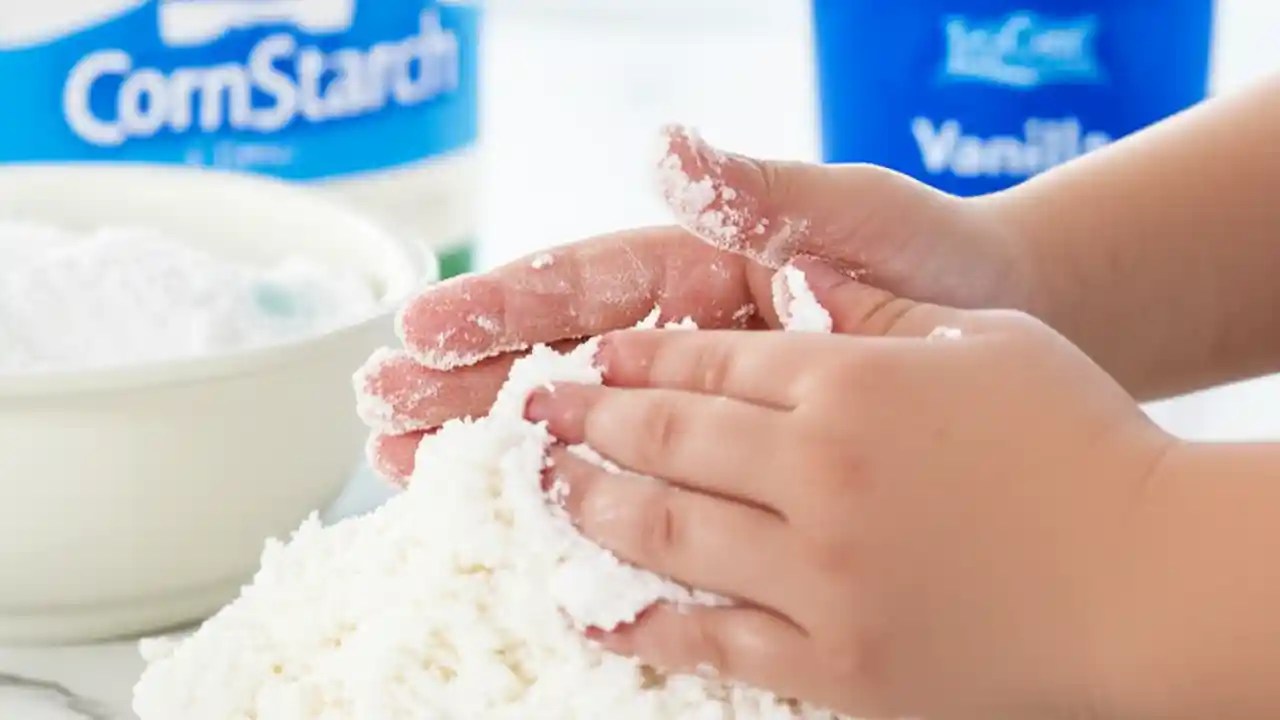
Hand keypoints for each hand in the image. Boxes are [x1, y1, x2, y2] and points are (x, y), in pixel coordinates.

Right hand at [356, 126, 1034, 483]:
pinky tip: (524, 523)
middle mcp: (685, 338)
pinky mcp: (733, 468)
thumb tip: (666, 147)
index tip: (419, 329)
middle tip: (380, 413)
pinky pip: (646, 485)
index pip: (580, 286)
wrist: (1011, 343)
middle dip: (465, 385)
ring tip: (406, 470)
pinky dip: (582, 504)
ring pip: (580, 426)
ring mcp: (703, 406)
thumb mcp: (860, 220)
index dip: (498, 308)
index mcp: (700, 272)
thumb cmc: (935, 268)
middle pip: (554, 359)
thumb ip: (765, 195)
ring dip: (492, 444)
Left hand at [524, 258, 1174, 719]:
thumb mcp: (981, 341)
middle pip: (671, 442)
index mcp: (854, 385)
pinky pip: (716, 643)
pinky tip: (596, 604)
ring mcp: (822, 576)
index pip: (713, 364)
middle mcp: (819, 475)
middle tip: (540, 418)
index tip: (593, 363)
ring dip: (595, 506)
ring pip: (671, 535)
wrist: (1152, 577)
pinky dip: (646, 621)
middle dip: (592, 424)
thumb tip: (787, 283)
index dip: (642, 361)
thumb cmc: (1078, 441)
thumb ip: (874, 311)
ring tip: (550, 490)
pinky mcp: (838, 665)